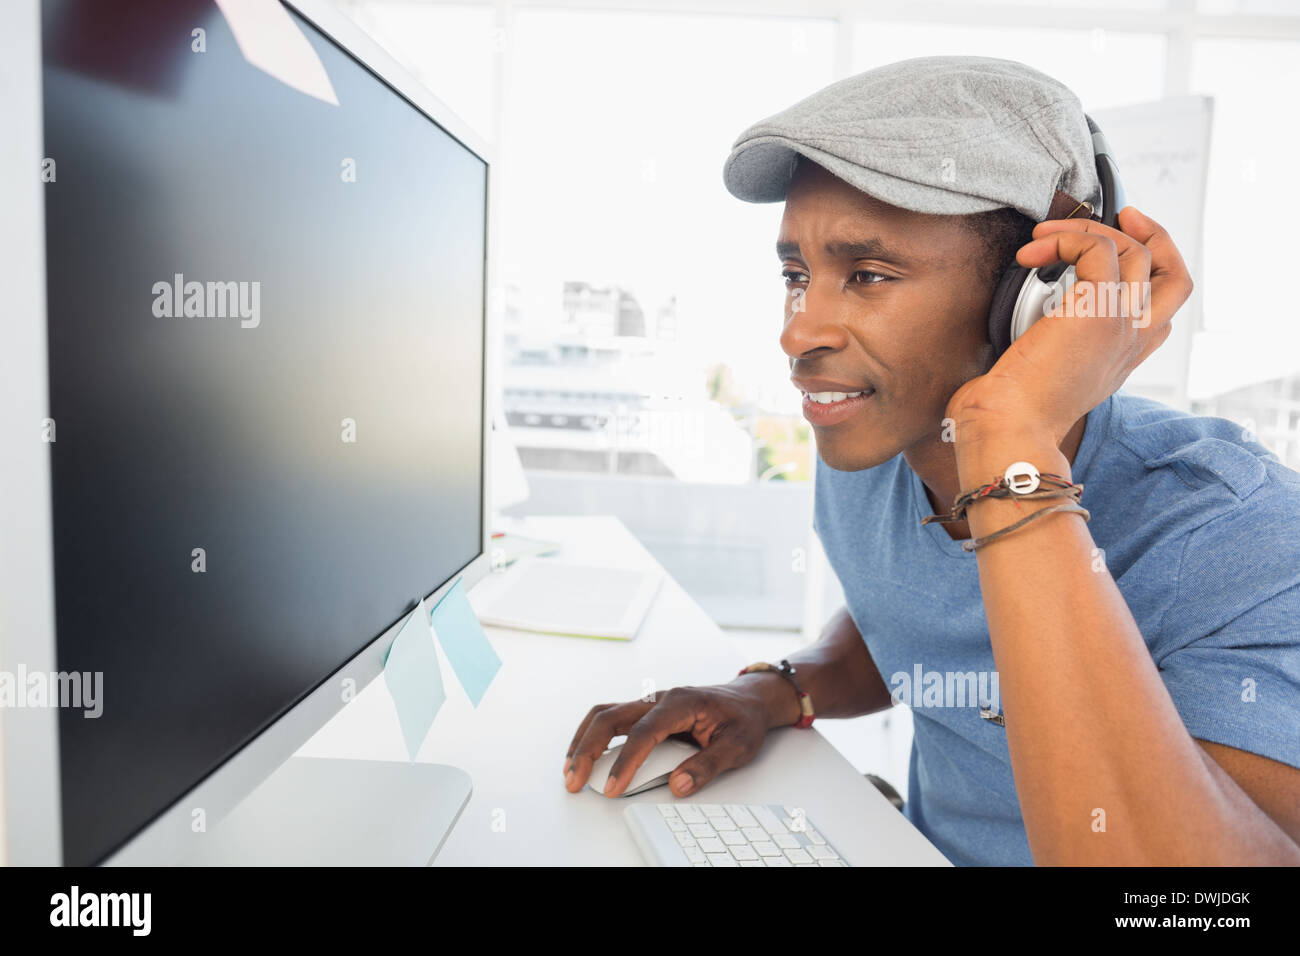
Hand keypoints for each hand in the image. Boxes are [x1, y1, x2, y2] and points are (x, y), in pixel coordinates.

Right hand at [563, 681, 778, 797]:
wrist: (748, 700)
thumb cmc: (743, 720)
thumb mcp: (737, 747)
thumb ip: (707, 767)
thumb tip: (678, 786)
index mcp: (682, 703)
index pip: (645, 732)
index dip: (626, 761)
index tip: (614, 788)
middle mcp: (659, 699)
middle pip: (611, 717)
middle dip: (588, 749)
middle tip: (575, 780)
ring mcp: (649, 703)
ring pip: (604, 714)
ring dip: (583, 741)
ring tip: (570, 769)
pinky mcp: (645, 712)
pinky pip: (610, 718)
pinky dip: (592, 736)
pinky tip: (585, 756)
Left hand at [945, 206, 1193, 444]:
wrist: (1008, 429)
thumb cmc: (1009, 413)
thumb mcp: (1041, 376)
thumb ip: (1051, 347)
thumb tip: (1025, 321)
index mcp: (1122, 359)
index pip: (1161, 309)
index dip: (1149, 271)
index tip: (1118, 246)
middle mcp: (1132, 341)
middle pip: (1173, 275)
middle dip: (1152, 236)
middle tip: (1119, 214)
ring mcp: (1121, 324)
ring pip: (1135, 251)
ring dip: (1087, 230)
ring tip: (1042, 236)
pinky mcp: (1098, 310)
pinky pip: (1098, 249)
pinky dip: (1066, 238)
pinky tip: (1034, 250)